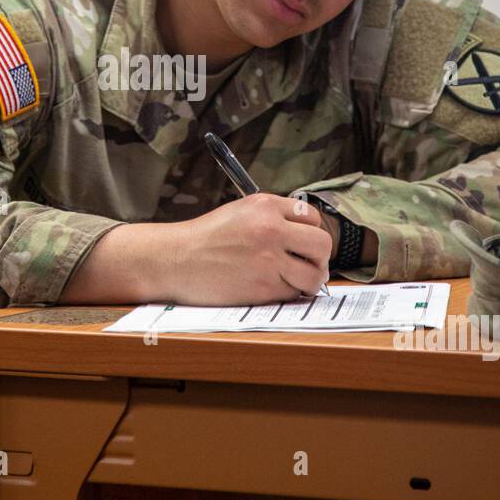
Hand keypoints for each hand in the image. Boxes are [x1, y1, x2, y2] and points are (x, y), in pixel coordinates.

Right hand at [158, 193, 332, 303]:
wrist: (176, 259)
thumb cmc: (205, 238)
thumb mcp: (240, 211)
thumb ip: (272, 216)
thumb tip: (303, 233)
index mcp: (266, 206)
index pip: (313, 218)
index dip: (312, 233)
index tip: (305, 244)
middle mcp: (271, 229)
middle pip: (322, 244)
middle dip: (320, 258)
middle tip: (311, 265)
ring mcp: (269, 259)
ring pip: (314, 274)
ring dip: (310, 280)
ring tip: (298, 281)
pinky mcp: (263, 287)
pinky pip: (293, 293)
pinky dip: (289, 294)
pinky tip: (274, 288)